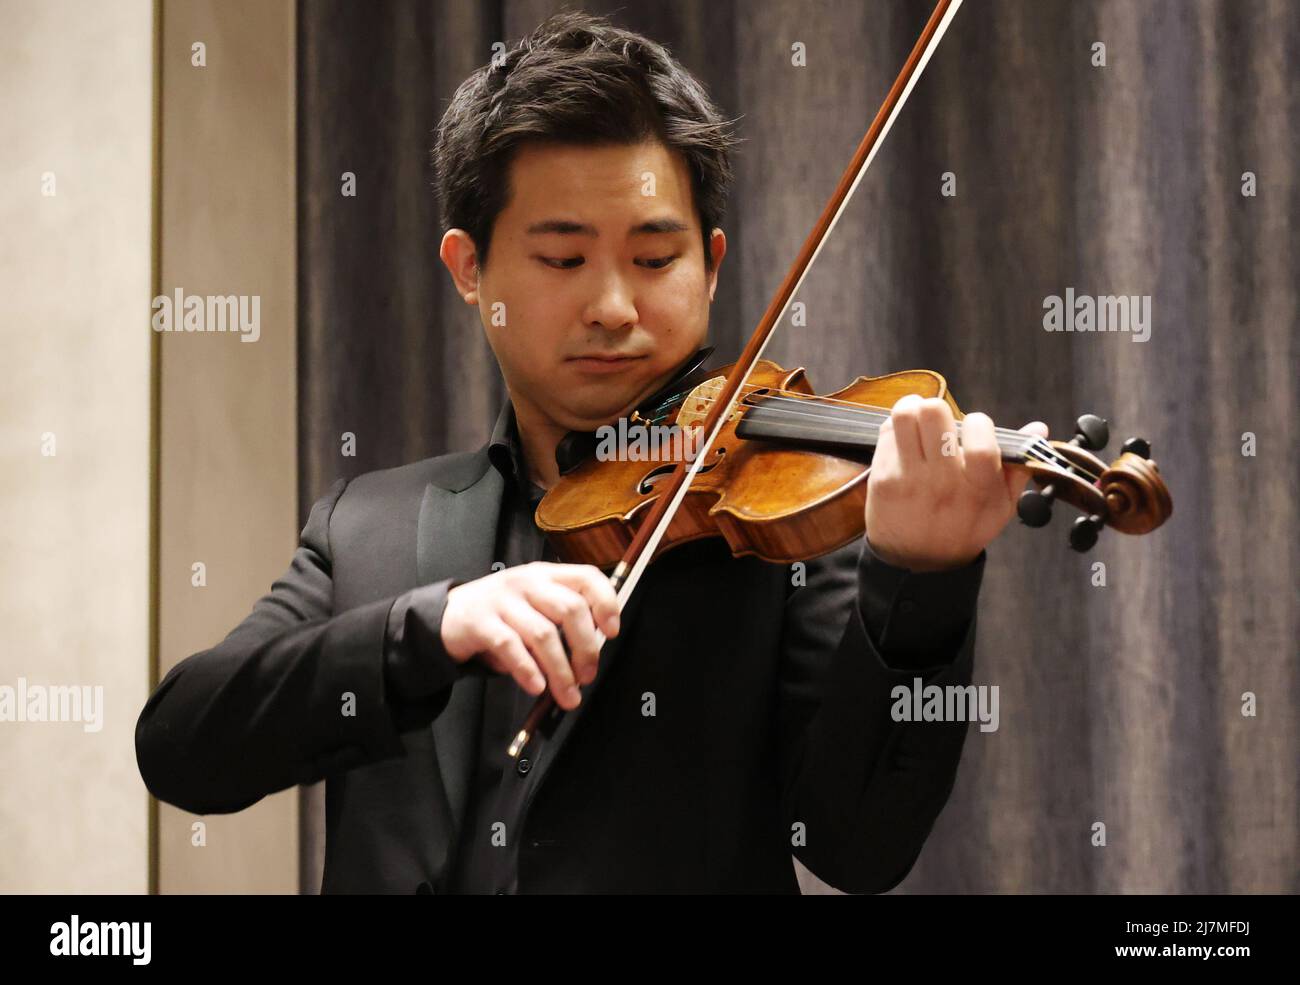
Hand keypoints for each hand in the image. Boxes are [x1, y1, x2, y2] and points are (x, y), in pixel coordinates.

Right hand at [440, 561, 620, 709]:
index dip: (606, 604)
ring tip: (567, 694)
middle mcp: (527, 583)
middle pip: (570, 609)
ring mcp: (502, 600)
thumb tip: (591, 654)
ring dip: (560, 670)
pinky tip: (537, 687)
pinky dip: (529, 671)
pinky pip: (511, 647)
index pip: (586, 578)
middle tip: (587, 675)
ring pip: (543, 634)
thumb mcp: (534, 604)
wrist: (448, 616)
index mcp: (546, 576)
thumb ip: (561, 619)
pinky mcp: (481, 622)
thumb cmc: (502, 614)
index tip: (612, 632)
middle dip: (585, 648)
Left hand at [865, 394, 1049, 571]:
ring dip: (912, 408)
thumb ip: (1019, 468)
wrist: (916, 564)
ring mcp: (908, 479)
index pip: (981, 440)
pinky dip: (895, 429)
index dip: (978, 422)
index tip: (974, 427)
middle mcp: (942, 481)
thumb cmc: (963, 529)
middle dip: (939, 409)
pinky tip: (903, 441)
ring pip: (904, 415)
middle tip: (939, 420)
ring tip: (918, 418)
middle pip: (934, 412)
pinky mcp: (882, 478)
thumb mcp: (1001, 508)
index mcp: (977, 488)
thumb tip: (1038, 429)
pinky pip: (886, 433)